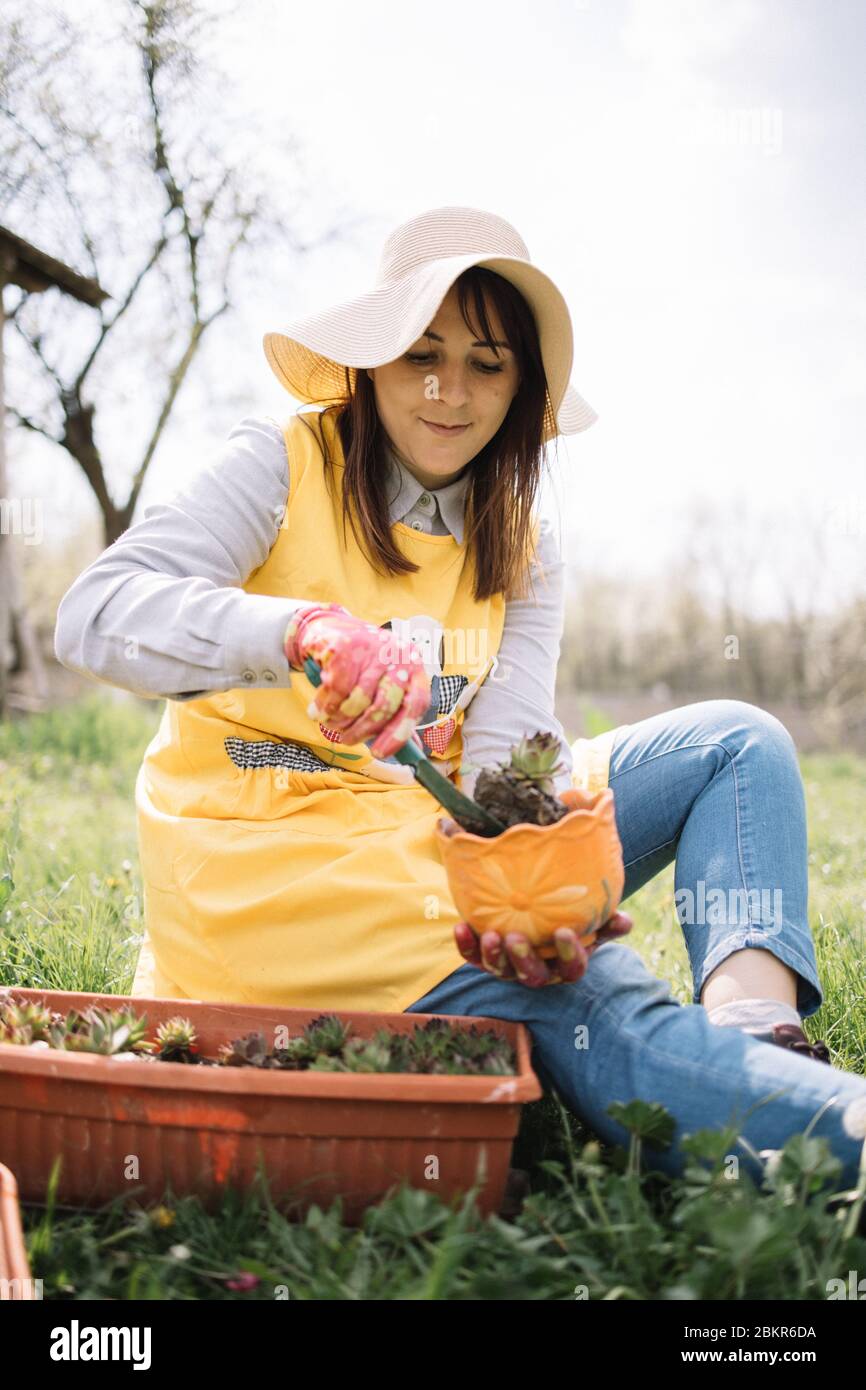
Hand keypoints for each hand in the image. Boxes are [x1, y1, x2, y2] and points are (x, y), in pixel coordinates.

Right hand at [283, 603, 431, 759]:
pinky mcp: (344, 649)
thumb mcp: (384, 681)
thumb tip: (412, 752)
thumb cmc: (361, 663)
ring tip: (331, 722)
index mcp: (412, 665)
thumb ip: (396, 712)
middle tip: (346, 740)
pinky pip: (335, 693)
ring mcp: (370, 650)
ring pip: (356, 703)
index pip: (416, 703)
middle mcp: (396, 655)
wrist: (328, 627)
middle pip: (384, 707)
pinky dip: (324, 708)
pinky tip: (317, 710)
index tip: (381, 753)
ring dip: (339, 721)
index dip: (400, 733)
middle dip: (362, 731)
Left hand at [453, 910, 632, 986]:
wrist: (538, 915)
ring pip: (501, 971)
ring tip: (491, 935)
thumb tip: (625, 921)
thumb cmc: (570, 918)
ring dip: (493, 956)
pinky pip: (473, 957)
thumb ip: (606, 921)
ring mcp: (509, 967)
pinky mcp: (485, 958)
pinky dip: (466, 945)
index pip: (571, 969)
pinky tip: (460, 926)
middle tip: (516, 938)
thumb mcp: (590, 921)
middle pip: (531, 976)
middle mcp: (537, 972)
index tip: (563, 931)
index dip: (568, 954)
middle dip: (523, 959)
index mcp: (565, 966)